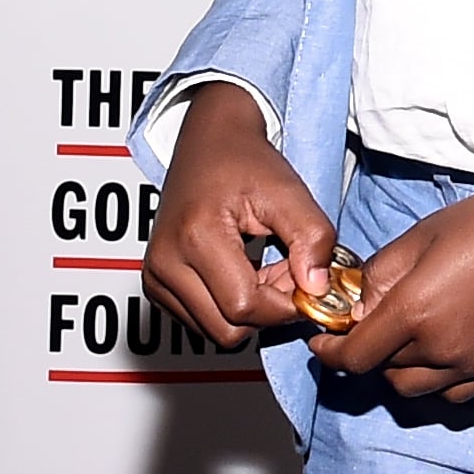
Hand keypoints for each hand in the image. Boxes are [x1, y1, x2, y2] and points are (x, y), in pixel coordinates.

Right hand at [140, 84, 337, 347]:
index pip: (243, 306)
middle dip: (267, 310)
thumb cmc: (245, 162)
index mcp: (195, 236)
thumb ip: (312, 237)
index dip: (284, 302)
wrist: (210, 141)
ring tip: (264, 268)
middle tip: (286, 271)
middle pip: (227, 329)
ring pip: (215, 331)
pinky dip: (229, 306)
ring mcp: (156, 277)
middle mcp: (165, 262)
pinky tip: (244, 273)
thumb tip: (316, 289)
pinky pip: (202, 321)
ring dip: (249, 311)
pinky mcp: (157, 285)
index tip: (307, 280)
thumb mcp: (288, 190)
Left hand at [313, 172, 473, 400]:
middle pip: (383, 373)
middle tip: (372, 328)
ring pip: (416, 389)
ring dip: (401, 370)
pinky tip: (442, 352)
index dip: (331, 351)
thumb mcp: (421, 236)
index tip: (322, 341)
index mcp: (415, 310)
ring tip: (407, 340)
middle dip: (369, 353)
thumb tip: (357, 303)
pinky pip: (453, 393)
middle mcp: (442, 347)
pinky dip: (437, 381)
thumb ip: (380, 274)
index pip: (355, 356)